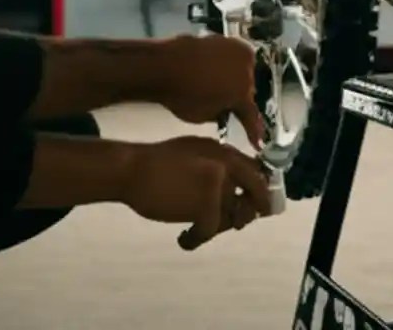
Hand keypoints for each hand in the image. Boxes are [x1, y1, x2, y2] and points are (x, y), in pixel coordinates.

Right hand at [121, 137, 273, 249]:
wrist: (132, 169)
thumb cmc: (154, 162)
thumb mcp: (193, 152)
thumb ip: (216, 165)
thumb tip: (233, 185)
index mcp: (225, 153)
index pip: (256, 172)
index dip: (260, 191)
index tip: (259, 205)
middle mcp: (228, 166)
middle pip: (255, 195)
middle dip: (250, 212)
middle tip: (238, 224)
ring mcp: (219, 186)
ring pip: (230, 218)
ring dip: (214, 229)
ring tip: (195, 232)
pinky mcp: (207, 206)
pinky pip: (209, 232)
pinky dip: (195, 239)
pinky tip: (184, 240)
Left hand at [156, 35, 262, 142]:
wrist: (162, 65)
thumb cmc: (180, 95)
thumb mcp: (203, 116)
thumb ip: (222, 112)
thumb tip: (226, 107)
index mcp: (243, 92)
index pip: (251, 115)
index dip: (253, 130)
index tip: (256, 141)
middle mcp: (247, 69)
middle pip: (247, 88)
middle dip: (240, 97)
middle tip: (229, 106)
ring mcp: (236, 51)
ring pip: (241, 70)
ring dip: (234, 78)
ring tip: (218, 87)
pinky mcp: (224, 38)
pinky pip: (230, 56)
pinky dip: (224, 65)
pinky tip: (212, 72)